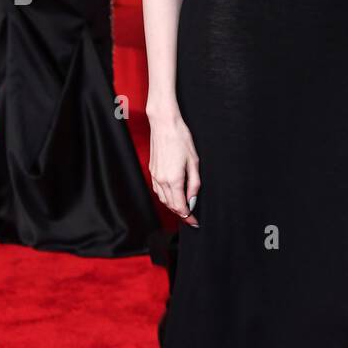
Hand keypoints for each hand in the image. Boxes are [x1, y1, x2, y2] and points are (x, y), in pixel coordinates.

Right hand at [147, 108, 200, 224]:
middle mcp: (162, 181)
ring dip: (173, 206)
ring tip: (185, 208)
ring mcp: (155, 176)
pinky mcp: (152, 172)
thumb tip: (192, 199)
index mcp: (174, 180)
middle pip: (171, 206)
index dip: (189, 217)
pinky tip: (174, 196)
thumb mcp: (194, 162)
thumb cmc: (181, 139)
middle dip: (182, 214)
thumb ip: (194, 184)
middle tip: (192, 218)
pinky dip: (166, 197)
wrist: (164, 125)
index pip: (180, 207)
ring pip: (163, 200)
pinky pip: (158, 191)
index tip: (195, 222)